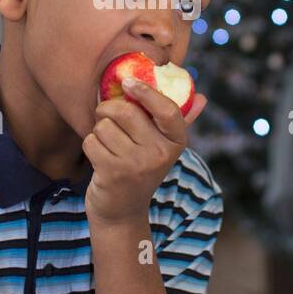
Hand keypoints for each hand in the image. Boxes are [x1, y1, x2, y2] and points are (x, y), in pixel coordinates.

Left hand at [82, 77, 207, 227]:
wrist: (122, 211)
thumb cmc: (140, 169)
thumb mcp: (162, 147)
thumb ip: (179, 121)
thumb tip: (202, 97)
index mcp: (176, 143)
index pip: (168, 109)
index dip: (147, 91)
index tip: (128, 81)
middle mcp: (160, 154)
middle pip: (126, 111)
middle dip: (108, 109)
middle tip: (106, 115)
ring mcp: (136, 165)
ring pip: (105, 126)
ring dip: (98, 130)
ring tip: (107, 143)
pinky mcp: (113, 173)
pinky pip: (92, 141)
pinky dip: (90, 145)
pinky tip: (99, 157)